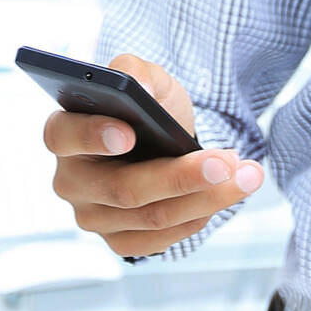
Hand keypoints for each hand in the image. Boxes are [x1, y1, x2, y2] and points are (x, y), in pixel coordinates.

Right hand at [43, 53, 263, 258]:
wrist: (163, 140)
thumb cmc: (148, 106)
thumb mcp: (147, 78)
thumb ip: (135, 70)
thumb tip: (135, 83)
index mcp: (64, 131)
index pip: (64, 134)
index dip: (93, 135)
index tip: (130, 134)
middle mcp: (70, 180)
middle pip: (122, 188)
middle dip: (181, 175)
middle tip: (226, 161)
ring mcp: (91, 216)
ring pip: (151, 217)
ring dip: (206, 197)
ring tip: (246, 174)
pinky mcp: (118, 240)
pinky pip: (160, 239)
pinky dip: (197, 216)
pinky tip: (226, 194)